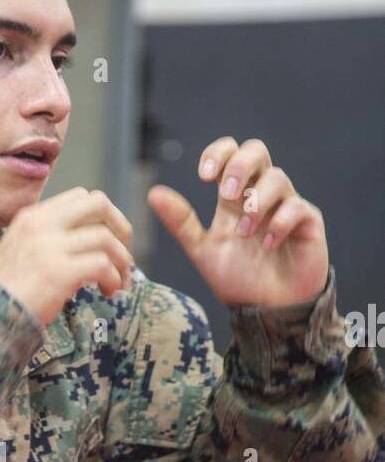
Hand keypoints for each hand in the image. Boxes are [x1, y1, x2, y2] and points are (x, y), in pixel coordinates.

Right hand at [0, 187, 134, 327]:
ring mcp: (49, 247)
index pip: (80, 197)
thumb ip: (46, 238)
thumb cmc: (4, 292)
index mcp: (31, 216)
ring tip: (119, 282)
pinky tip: (109, 291)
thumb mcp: (19, 250)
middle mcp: (41, 225)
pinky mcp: (59, 272)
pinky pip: (103, 265)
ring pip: (106, 238)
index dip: (102, 216)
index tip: (107, 239)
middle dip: (120, 226)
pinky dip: (114, 278)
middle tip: (122, 253)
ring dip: (121, 261)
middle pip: (98, 203)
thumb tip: (86, 243)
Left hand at [146, 136, 328, 307]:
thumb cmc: (238, 279)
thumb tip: (153, 193)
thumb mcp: (202, 250)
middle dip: (239, 166)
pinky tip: (267, 244)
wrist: (267, 311)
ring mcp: (286, 205)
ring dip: (255, 204)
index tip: (205, 176)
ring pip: (277, 177)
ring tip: (244, 234)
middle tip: (225, 195)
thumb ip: (181, 223)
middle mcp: (261, 194)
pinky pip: (297, 206)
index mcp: (234, 197)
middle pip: (257, 150)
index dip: (218, 153)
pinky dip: (279, 222)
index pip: (230, 153)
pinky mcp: (308, 222)